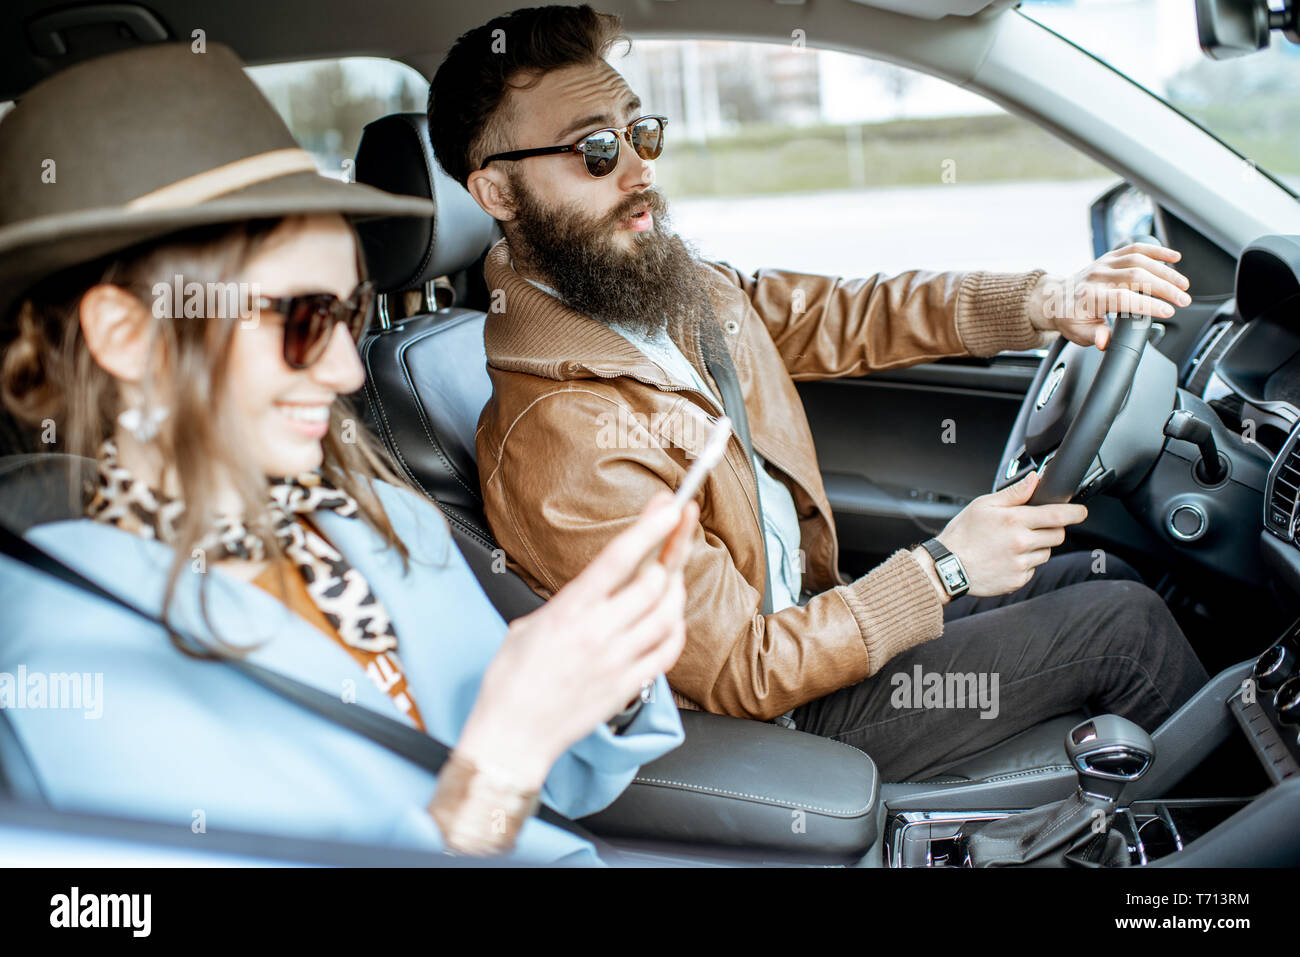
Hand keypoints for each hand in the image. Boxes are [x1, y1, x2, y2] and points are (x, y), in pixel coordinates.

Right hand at [455, 492, 696, 789]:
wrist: (512, 736)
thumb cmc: (510, 681)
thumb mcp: (529, 626)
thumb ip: (568, 603)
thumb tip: (595, 587)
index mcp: (568, 612)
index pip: (618, 558)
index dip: (650, 528)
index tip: (670, 505)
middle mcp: (597, 633)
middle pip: (654, 583)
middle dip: (673, 548)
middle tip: (679, 528)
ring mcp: (617, 661)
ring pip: (668, 614)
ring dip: (676, 588)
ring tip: (673, 573)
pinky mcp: (628, 686)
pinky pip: (668, 650)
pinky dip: (676, 627)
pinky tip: (671, 618)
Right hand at [935, 471, 1086, 597]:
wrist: (947, 567)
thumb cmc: (963, 534)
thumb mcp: (983, 505)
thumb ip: (1014, 493)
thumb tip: (1035, 480)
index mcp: (1015, 521)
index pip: (1058, 515)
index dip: (1075, 512)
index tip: (1081, 512)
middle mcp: (1022, 543)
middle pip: (1058, 535)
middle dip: (1052, 528)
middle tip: (1033, 526)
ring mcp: (1021, 564)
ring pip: (1046, 552)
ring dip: (1038, 546)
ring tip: (1013, 544)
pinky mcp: (1018, 580)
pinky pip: (1033, 569)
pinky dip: (1026, 563)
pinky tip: (1006, 558)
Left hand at [1027, 243, 1191, 349]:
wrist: (1055, 298)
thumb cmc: (1070, 317)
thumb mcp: (1077, 334)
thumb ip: (1094, 336)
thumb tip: (1106, 341)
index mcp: (1090, 297)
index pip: (1123, 299)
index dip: (1148, 304)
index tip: (1168, 312)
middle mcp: (1098, 277)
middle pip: (1136, 277)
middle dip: (1164, 288)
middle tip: (1184, 300)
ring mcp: (1105, 264)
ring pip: (1139, 260)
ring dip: (1165, 271)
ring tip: (1184, 285)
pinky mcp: (1111, 257)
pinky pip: (1135, 248)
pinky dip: (1157, 251)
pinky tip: (1174, 257)